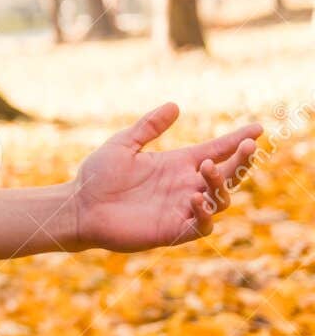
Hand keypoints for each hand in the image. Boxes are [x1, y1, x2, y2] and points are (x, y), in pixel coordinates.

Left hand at [70, 103, 260, 252]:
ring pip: (220, 199)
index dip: (237, 140)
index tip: (258, 129)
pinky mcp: (173, 230)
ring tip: (208, 167)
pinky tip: (196, 198)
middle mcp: (185, 185)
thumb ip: (148, 127)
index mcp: (177, 164)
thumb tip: (175, 105)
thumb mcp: (124, 144)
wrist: (78, 207)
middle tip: (247, 147)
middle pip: (227, 174)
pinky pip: (202, 225)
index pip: (217, 150)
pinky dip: (205, 213)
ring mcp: (181, 208)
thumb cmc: (98, 176)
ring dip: (220, 183)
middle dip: (242, 161)